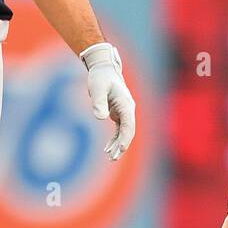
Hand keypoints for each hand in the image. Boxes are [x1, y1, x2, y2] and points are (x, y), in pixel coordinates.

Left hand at [79, 42, 135, 160]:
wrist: (103, 68)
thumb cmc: (100, 77)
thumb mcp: (97, 88)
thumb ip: (99, 102)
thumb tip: (101, 117)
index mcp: (127, 105)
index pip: (129, 126)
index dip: (125, 139)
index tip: (120, 149)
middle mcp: (128, 110)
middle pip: (128, 132)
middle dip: (122, 146)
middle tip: (113, 158)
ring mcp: (124, 112)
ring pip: (124, 132)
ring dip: (118, 145)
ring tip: (110, 157)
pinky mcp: (118, 113)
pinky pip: (119, 130)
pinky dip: (114, 139)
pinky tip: (107, 148)